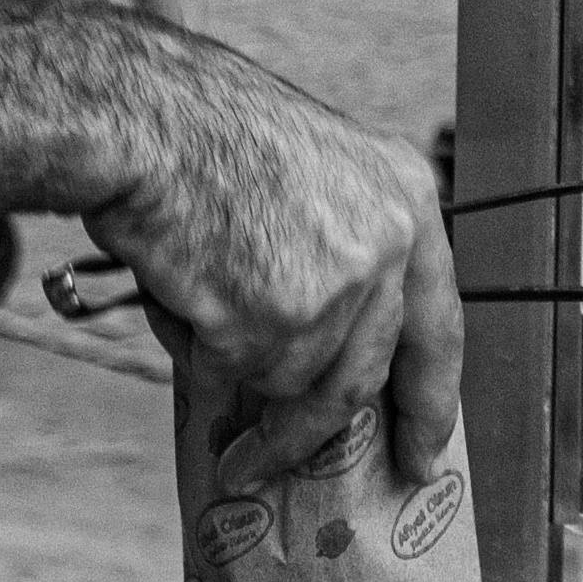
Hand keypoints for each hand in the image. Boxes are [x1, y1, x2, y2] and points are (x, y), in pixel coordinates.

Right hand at [80, 59, 465, 484]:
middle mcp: (389, 243)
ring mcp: (338, 284)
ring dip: (234, 370)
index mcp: (407, 197)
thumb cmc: (202, 134)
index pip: (439, 324)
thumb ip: (338, 252)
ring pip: (287, 381)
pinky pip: (231, 371)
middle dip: (306, 432)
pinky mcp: (279, 318)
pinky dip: (196, 350)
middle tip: (267, 465)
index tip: (423, 453)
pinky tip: (179, 295)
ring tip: (192, 317)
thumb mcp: (310, 173)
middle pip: (358, 378)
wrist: (142, 116)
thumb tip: (323, 360)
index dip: (430, 399)